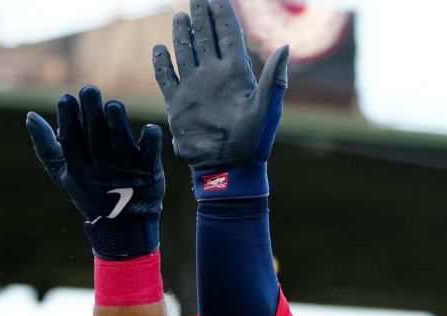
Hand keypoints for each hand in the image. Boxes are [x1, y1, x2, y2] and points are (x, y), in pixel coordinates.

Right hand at [26, 86, 163, 258]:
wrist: (125, 226)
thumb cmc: (91, 192)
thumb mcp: (65, 175)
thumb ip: (46, 147)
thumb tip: (30, 116)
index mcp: (79, 169)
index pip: (71, 139)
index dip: (68, 118)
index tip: (66, 98)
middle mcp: (102, 170)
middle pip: (95, 136)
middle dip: (91, 111)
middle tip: (89, 91)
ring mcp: (126, 170)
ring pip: (120, 141)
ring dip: (116, 121)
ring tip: (113, 106)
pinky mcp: (149, 172)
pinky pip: (150, 152)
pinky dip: (151, 140)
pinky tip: (148, 129)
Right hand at [152, 0, 287, 198]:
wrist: (227, 169)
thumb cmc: (253, 141)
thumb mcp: (267, 107)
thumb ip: (274, 77)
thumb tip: (287, 46)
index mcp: (236, 72)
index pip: (228, 33)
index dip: (222, 13)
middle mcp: (213, 75)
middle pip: (205, 36)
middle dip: (201, 15)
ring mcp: (195, 87)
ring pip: (185, 52)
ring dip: (182, 34)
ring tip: (180, 16)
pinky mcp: (178, 103)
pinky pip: (167, 77)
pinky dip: (162, 63)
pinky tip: (159, 49)